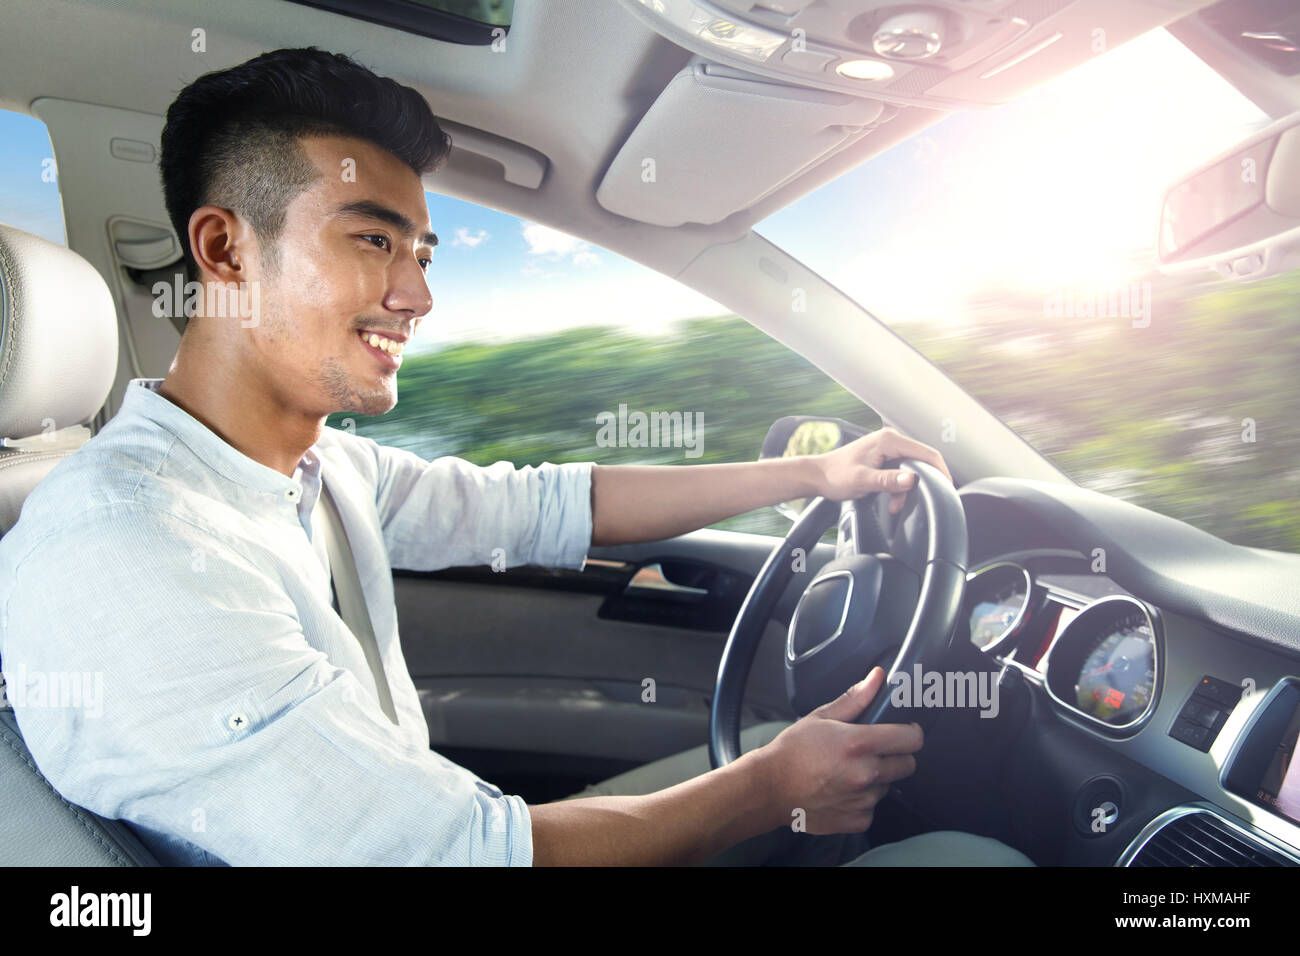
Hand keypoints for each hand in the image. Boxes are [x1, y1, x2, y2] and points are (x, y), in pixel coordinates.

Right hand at [748, 667, 922, 834]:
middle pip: (908, 764)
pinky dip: (862, 800)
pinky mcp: (857, 820)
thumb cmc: (792, 751)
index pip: (911, 738)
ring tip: (850, 771)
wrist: (770, 788)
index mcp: (858, 744)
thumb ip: (855, 698)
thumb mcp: (821, 717)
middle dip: (896, 756)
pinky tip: (842, 790)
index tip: (903, 731)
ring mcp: (862, 800)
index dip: (910, 732)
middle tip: (873, 751)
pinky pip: (873, 807)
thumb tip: (876, 678)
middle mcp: (865, 773)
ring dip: (877, 778)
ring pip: (888, 786)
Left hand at [815, 426, 953, 513]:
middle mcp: (891, 440)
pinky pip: (902, 473)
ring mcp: (888, 448)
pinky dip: (900, 489)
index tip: (947, 488)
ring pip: (912, 470)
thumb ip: (888, 480)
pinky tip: (891, 501)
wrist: (818, 476)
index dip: (941, 471)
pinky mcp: (885, 458)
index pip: (927, 453)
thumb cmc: (835, 476)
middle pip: (922, 462)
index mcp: (889, 440)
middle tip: (914, 503)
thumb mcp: (862, 481)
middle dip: (921, 485)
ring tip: (894, 505)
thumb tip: (911, 480)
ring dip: (907, 490)